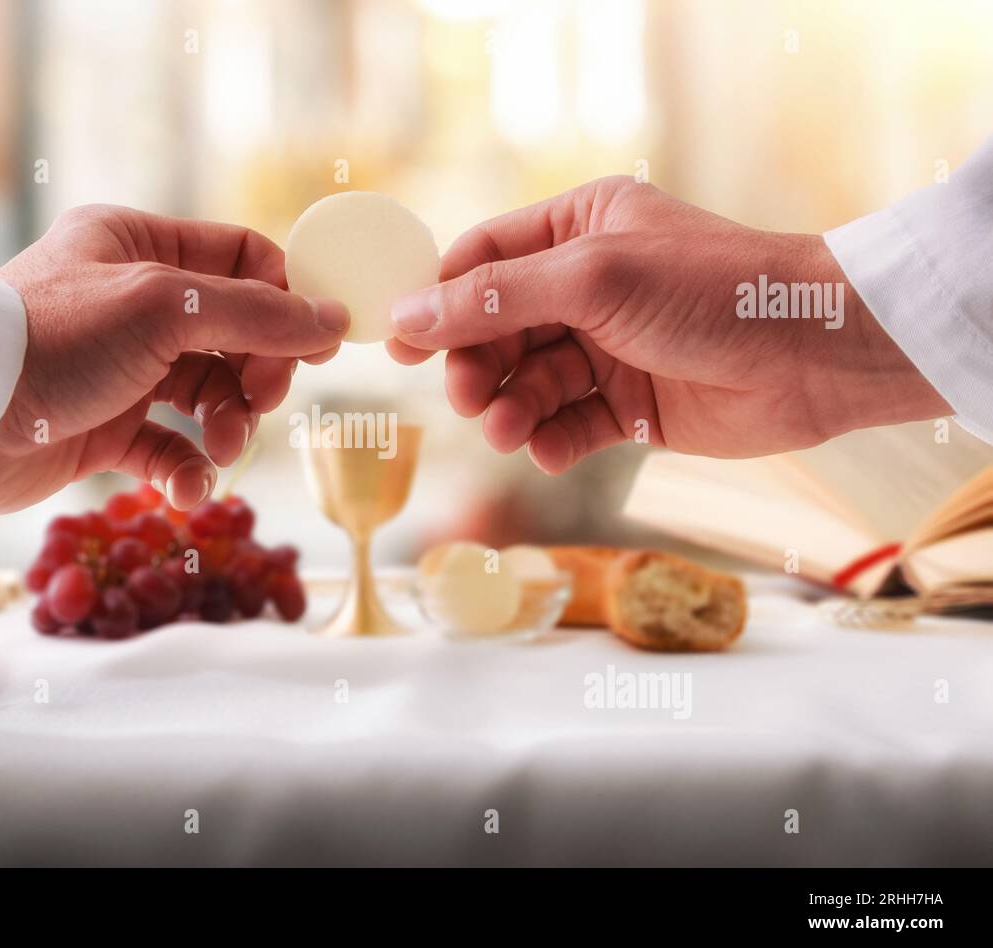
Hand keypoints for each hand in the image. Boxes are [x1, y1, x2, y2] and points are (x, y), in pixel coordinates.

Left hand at [0, 205, 347, 512]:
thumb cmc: (53, 340)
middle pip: (235, 331)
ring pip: (209, 393)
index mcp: (138, 246)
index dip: (287, 297)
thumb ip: (256, 313)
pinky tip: (188, 489)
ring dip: (228, 425)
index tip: (320, 343)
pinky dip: (187, 469)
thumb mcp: (163, 307)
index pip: (241, 257)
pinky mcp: (104, 429)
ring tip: (220, 448)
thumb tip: (334, 321)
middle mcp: (131, 302)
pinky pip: (169, 447)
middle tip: (260, 400)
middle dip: (257, 372)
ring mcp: (120, 367)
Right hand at [387, 177, 948, 472]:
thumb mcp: (593, 277)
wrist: (815, 354)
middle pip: (496, 328)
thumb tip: (407, 315)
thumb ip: (496, 298)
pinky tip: (550, 451)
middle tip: (467, 397)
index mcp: (577, 228)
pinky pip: (567, 425)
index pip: (482, 260)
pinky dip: (550, 440)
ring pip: (527, 382)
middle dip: (477, 365)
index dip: (437, 302)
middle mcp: (587, 286)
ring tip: (510, 431)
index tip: (400, 347)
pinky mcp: (630, 406)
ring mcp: (608, 348)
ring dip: (510, 409)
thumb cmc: (712, 291)